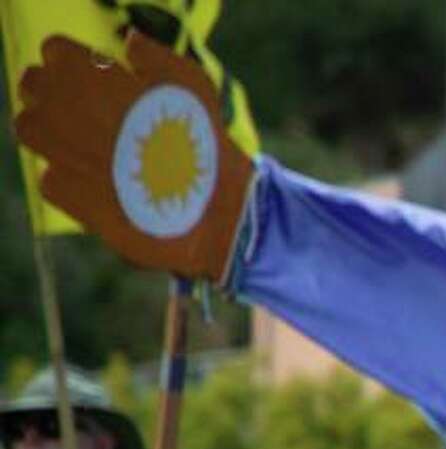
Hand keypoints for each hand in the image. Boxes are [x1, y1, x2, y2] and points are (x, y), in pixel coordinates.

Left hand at [13, 34, 253, 281]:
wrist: (214, 208)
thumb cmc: (205, 143)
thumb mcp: (193, 85)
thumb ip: (155, 58)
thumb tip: (129, 40)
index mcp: (98, 78)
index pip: (56, 53)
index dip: (70, 62)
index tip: (88, 75)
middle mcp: (73, 111)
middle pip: (33, 86)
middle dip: (50, 93)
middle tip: (77, 108)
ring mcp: (66, 152)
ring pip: (29, 128)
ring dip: (46, 131)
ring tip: (76, 141)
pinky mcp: (70, 193)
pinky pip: (48, 176)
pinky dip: (64, 176)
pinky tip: (91, 179)